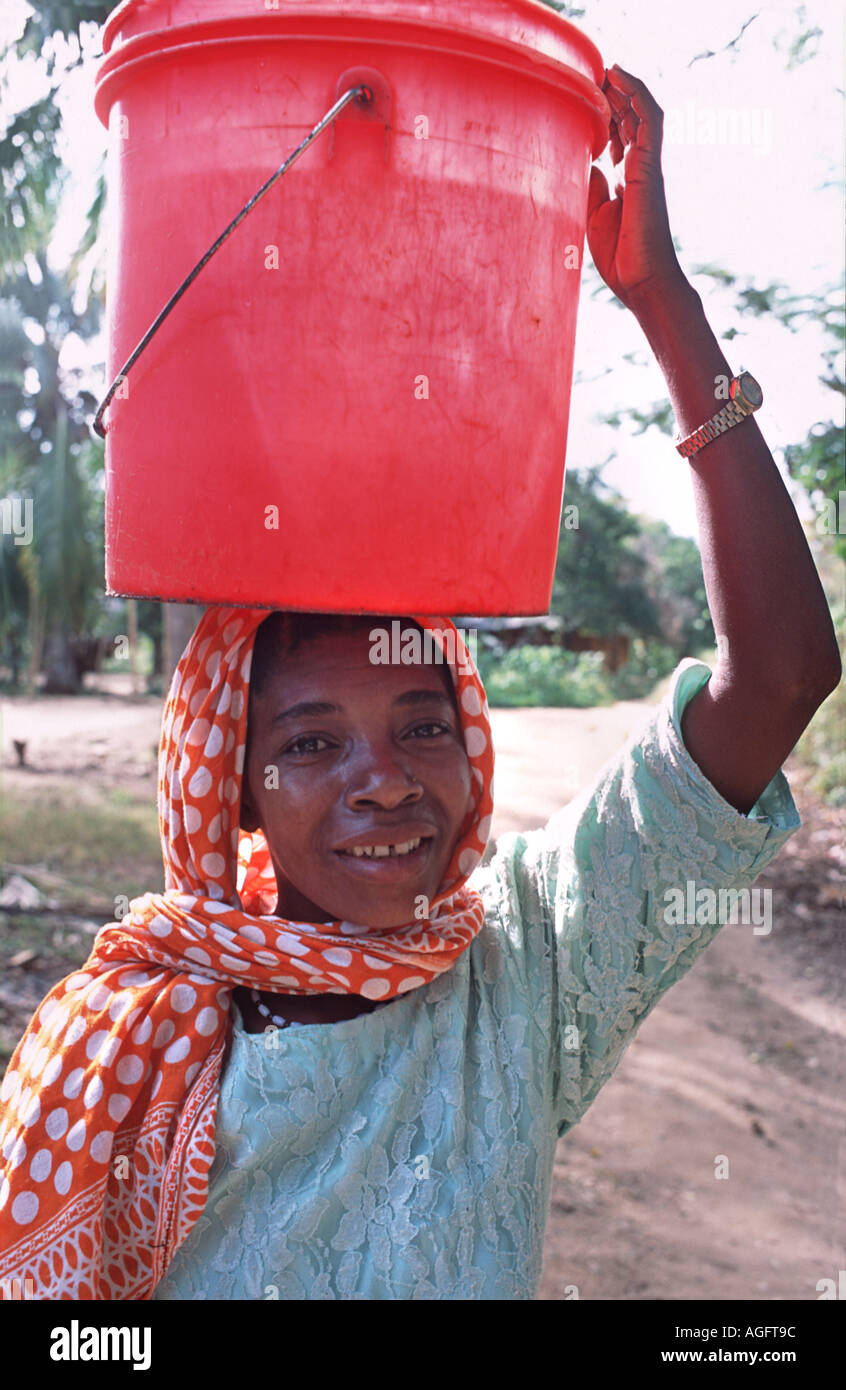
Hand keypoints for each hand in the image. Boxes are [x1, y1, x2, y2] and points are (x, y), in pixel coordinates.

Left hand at [586, 65, 686, 313]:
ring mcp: (648, 166)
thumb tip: (589, 163)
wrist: (641, 282)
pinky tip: (618, 76)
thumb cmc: (621, 257)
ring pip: (642, 112)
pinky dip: (636, 93)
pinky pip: (650, 119)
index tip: (587, 101)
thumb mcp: (594, 215)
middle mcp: (641, 169)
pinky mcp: (650, 167)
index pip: (621, 136)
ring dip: (624, 88)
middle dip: (613, 96)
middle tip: (592, 77)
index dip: (607, 115)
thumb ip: (593, 186)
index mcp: (629, 180)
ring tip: (605, 69)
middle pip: (631, 119)